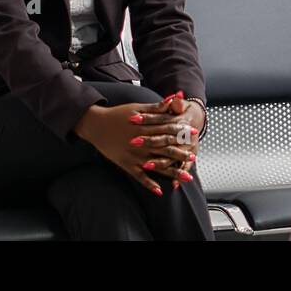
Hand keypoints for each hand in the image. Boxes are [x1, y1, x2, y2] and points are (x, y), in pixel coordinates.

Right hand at [73, 101, 196, 196]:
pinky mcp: (125, 164)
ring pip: (157, 165)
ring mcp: (134, 156)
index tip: (194, 134)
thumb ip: (157, 107)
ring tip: (186, 177)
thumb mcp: (137, 107)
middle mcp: (142, 143)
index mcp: (146, 128)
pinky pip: (139, 177)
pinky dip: (149, 184)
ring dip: (172, 172)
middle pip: (166, 149)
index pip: (168, 130)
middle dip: (181, 153)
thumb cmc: (118, 114)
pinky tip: (160, 191)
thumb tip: (174, 99)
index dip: (182, 132)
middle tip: (194, 157)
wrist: (96, 125)